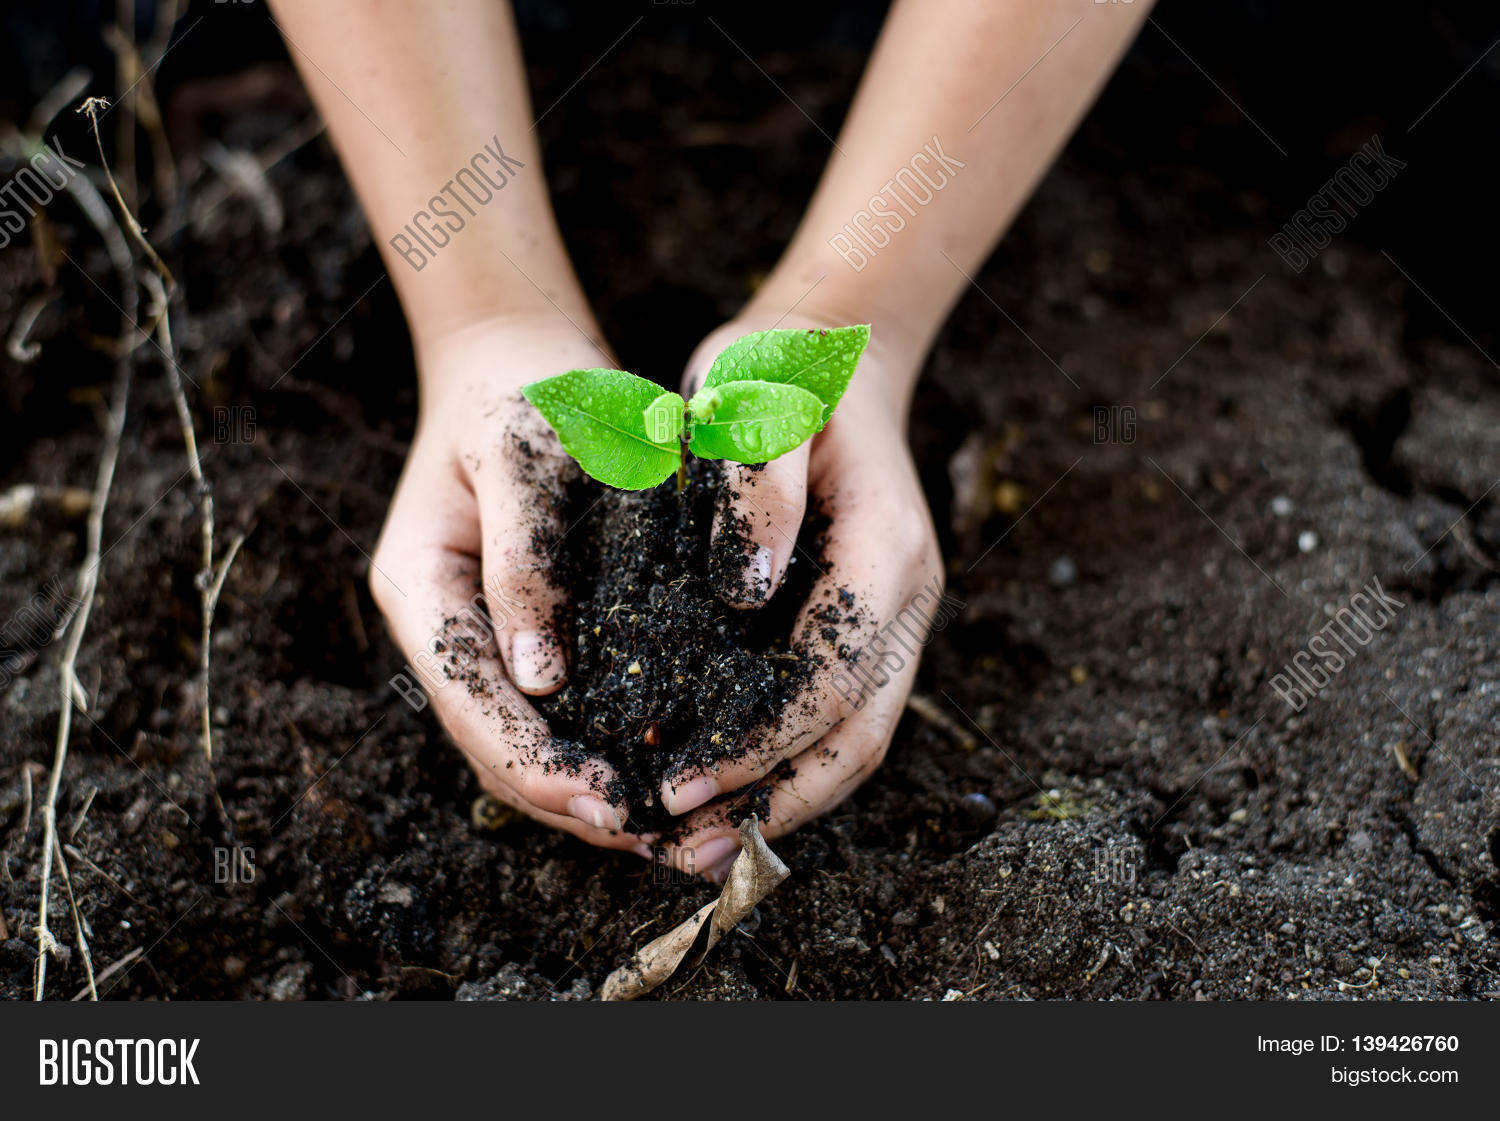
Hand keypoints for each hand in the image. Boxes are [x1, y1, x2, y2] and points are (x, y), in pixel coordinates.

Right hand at [369, 315, 648, 857]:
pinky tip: (667, 771)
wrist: (516, 357)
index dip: (539, 767)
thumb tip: (539, 679)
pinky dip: (607, 750)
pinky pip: (561, 712)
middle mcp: (441, 629)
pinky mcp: (525, 634)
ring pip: (528, 744)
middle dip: (575, 804)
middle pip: (497, 749)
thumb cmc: (523, 390)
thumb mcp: (521, 452)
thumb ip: (522, 559)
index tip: (611, 805)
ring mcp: (479, 637)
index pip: (473, 707)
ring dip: (592, 796)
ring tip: (677, 835)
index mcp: (420, 590)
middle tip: (665, 843)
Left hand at [657, 309, 943, 879]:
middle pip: (856, 734)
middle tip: (682, 850)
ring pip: (853, 742)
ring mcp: (889, 619)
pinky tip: (721, 796)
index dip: (761, 741)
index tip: (682, 782)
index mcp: (885, 550)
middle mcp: (902, 598)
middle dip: (773, 801)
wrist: (824, 357)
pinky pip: (833, 720)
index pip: (833, 676)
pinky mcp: (857, 628)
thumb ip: (755, 482)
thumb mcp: (756, 394)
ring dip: (781, 804)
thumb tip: (744, 591)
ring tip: (694, 851)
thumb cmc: (779, 372)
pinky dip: (781, 769)